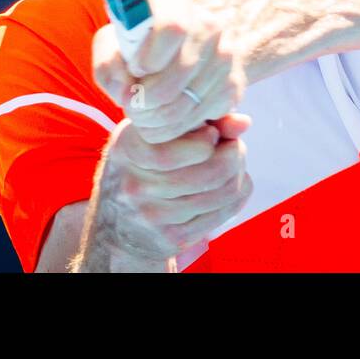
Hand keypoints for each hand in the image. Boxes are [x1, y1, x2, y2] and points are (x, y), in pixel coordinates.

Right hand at [79, 114, 253, 267]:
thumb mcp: (153, 135)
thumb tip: (243, 123)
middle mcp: (136, 186)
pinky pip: (221, 215)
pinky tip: (230, 186)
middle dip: (234, 155)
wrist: (116, 223)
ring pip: (221, 193)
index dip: (208, 138)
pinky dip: (236, 197)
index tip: (212, 132)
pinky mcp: (173, 237)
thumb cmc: (141, 165)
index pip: (177, 148)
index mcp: (128, 149)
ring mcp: (154, 216)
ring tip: (233, 164)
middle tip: (234, 147)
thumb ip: (196, 121)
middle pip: (209, 172)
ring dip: (238, 175)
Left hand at [93, 0, 247, 143]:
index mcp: (177, 7)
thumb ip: (109, 64)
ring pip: (187, 104)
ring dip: (156, 119)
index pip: (172, 29)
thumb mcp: (112, 48)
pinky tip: (163, 118)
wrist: (176, 56)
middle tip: (131, 105)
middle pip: (180, 73)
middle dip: (146, 99)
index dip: (149, 57)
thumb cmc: (137, 50)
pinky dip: (175, 129)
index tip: (136, 70)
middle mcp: (209, 27)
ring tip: (143, 114)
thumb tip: (127, 88)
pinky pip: (201, 120)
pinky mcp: (234, 87)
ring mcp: (226, 57)